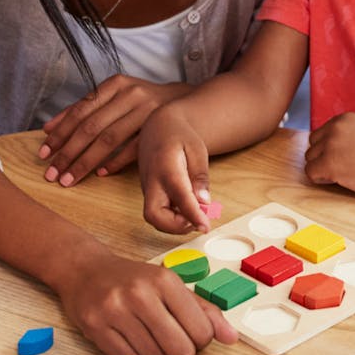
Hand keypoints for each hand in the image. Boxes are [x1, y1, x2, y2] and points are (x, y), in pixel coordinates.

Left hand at [41, 76, 188, 186]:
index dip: (60, 133)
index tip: (44, 153)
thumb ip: (82, 110)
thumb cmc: (139, 102)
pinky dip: (116, 162)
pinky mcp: (159, 129)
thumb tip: (48, 129)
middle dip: (68, 153)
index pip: (80, 111)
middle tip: (52, 173)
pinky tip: (100, 174)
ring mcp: (147, 112)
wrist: (182, 102)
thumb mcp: (113, 97)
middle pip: (92, 127)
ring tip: (69, 179)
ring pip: (109, 139)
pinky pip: (133, 149)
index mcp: (115, 85)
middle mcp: (130, 95)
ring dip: (86, 162)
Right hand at [55, 253, 236, 354]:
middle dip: (180, 352)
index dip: (200, 340)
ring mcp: (115, 310)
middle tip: (171, 340)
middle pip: (180, 350)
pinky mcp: (95, 326)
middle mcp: (140, 294)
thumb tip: (231, 337)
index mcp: (165, 281)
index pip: (201, 331)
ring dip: (154, 353)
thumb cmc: (133, 280)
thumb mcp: (171, 285)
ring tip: (146, 333)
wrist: (86, 271)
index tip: (191, 334)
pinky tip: (128, 336)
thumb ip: (203, 310)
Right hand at [138, 111, 213, 233]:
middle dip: (175, 227)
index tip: (205, 226)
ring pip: (154, 218)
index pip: (179, 196)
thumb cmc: (179, 135)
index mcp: (166, 167)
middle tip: (198, 220)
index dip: (193, 214)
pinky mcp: (150, 194)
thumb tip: (204, 202)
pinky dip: (173, 218)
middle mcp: (152, 181)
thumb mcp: (197, 149)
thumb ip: (200, 176)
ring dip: (175, 225)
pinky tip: (188, 209)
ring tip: (197, 214)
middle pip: (153, 215)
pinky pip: (158, 213)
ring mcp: (148, 189)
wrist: (158, 127)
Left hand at [303, 112, 354, 198]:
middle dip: (323, 156)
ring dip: (322, 167)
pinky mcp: (328, 163)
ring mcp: (331, 144)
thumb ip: (343, 132)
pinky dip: (320, 178)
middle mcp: (335, 127)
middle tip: (343, 165)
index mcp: (344, 118)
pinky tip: (336, 179)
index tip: (347, 156)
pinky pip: (310, 172)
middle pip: (313, 143)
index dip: (330, 148)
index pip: (321, 133)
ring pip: (310, 157)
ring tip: (342, 172)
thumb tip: (319, 142)